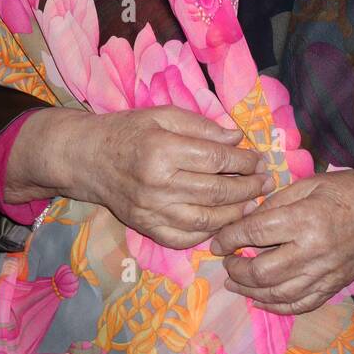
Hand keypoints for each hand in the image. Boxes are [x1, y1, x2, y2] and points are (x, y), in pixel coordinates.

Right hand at [8, 104, 272, 248]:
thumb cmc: (128, 131)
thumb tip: (237, 138)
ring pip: (206, 220)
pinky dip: (209, 233)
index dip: (244, 159)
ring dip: (236, 213)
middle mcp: (157, 185)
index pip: (216, 158)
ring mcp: (151, 211)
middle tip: (266, 181)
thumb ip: (201, 126)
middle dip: (248, 187)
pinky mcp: (146, 228)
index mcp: (162, 150)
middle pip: (216, 191)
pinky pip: (185, 239)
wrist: (87, 159)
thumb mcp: (163, 114)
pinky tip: (224, 221)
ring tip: (254, 203)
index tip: (260, 158)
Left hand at [209, 166, 353, 314]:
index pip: (254, 234)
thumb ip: (276, 203)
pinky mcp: (333, 287)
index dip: (228, 239)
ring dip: (249, 291)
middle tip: (226, 261)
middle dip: (235, 269)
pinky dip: (275, 306)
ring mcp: (324, 274)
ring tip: (235, 282)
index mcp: (305, 219)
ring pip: (276, 294)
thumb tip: (245, 221)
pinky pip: (298, 305)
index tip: (216, 241)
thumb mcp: (309, 183)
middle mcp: (313, 251)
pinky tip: (260, 299)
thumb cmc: (349, 191)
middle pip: (261, 272)